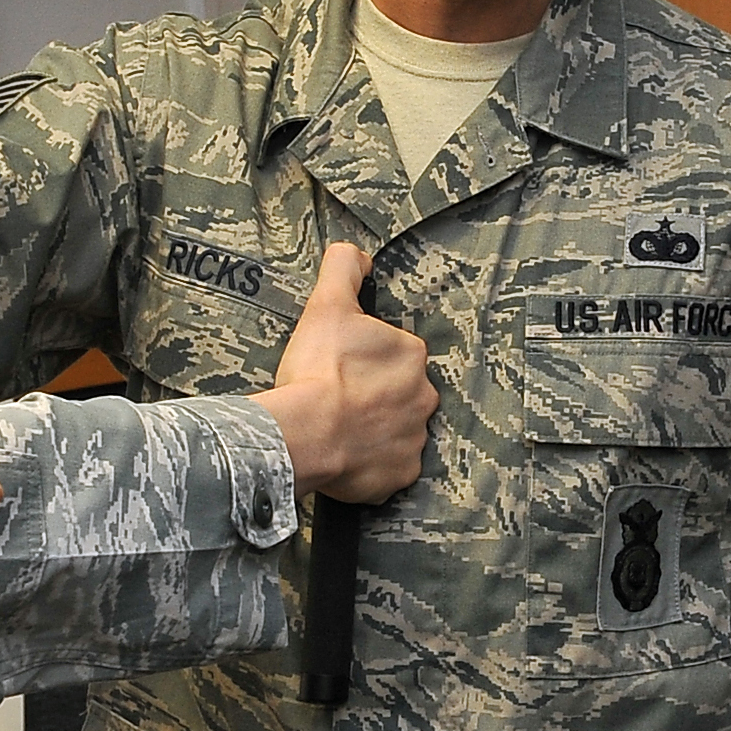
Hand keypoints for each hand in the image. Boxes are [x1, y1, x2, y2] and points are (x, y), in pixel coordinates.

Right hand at [253, 244, 433, 502]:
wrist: (307, 432)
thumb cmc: (318, 369)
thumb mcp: (327, 304)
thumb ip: (344, 269)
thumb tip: (358, 254)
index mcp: (412, 355)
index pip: (394, 353)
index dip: (365, 360)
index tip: (341, 368)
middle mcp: (424, 397)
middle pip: (400, 393)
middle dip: (375, 396)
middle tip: (340, 400)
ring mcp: (414, 440)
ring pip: (396, 431)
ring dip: (374, 430)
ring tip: (340, 429)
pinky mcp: (399, 476)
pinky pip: (388, 469)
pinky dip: (371, 465)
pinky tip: (346, 457)